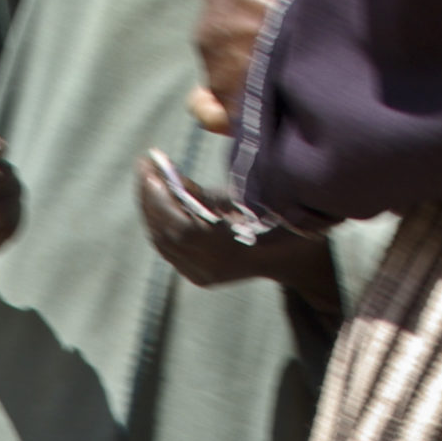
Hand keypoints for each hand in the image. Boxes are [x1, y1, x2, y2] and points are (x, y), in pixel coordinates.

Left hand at [137, 160, 339, 314]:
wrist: (296, 260)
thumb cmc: (282, 221)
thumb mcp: (251, 199)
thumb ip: (207, 195)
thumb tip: (171, 178)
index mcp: (230, 251)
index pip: (183, 228)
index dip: (162, 200)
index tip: (152, 170)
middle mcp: (211, 268)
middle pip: (167, 235)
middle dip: (151, 198)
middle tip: (145, 166)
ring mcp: (202, 275)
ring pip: (163, 242)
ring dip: (151, 208)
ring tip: (147, 176)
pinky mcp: (197, 274)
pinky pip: (168, 247)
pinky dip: (159, 221)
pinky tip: (155, 197)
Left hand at [188, 0, 323, 135]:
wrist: (331, 74)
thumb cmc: (328, 12)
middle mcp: (210, 28)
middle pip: (224, 23)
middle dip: (247, 25)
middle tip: (283, 35)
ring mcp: (214, 71)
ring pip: (219, 62)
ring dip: (238, 61)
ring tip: (274, 67)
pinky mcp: (224, 110)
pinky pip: (205, 109)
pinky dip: (211, 105)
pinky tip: (224, 99)